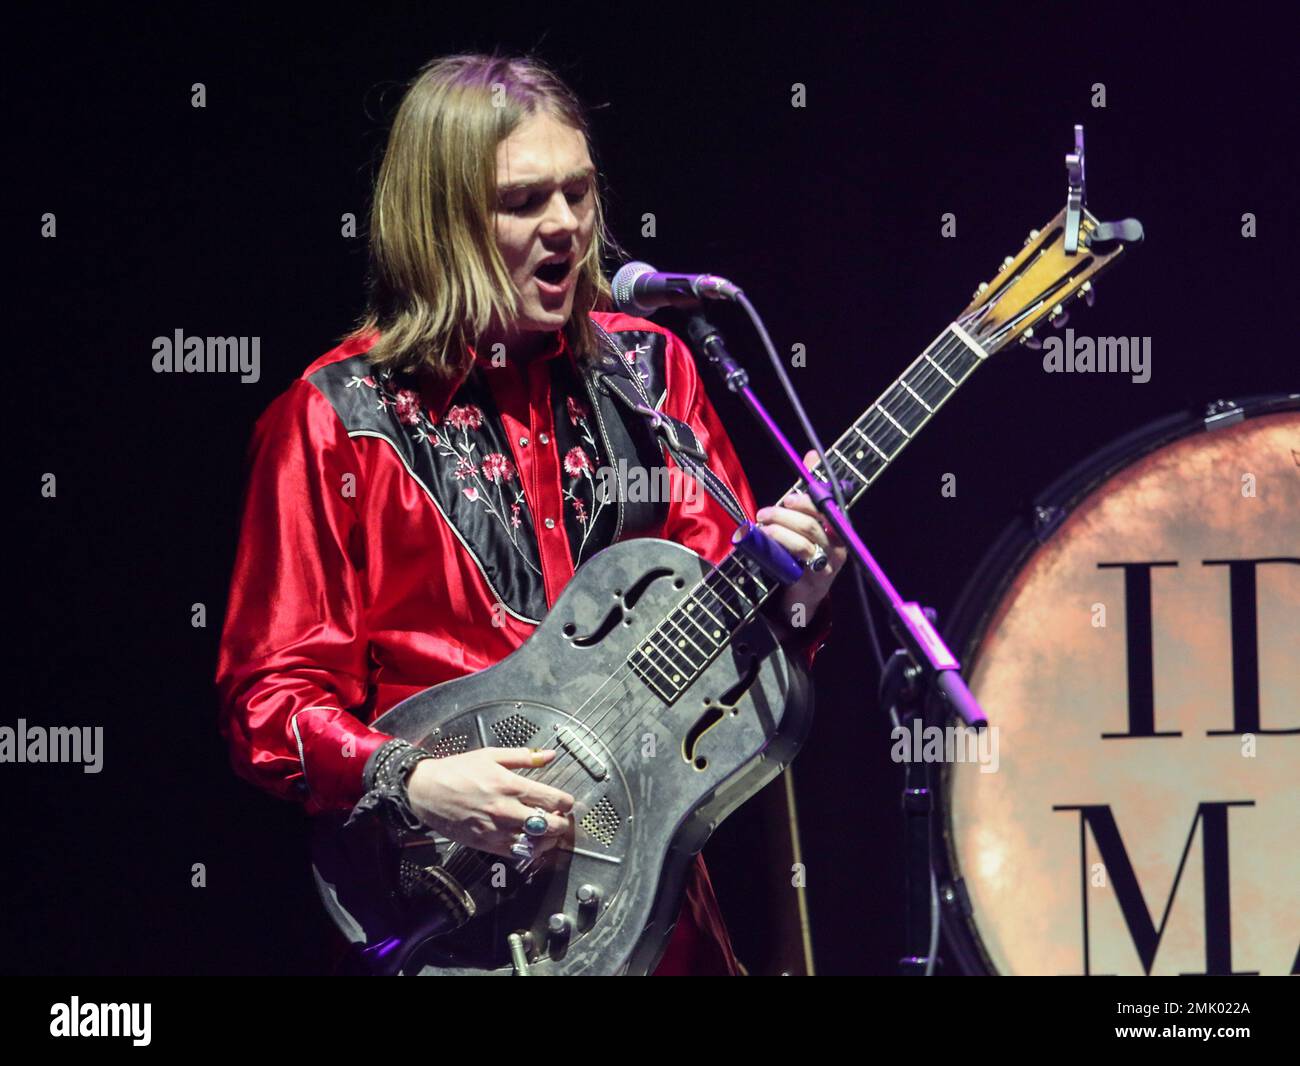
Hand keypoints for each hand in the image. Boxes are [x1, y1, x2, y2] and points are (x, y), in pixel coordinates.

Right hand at [405, 747, 574, 859]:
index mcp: (510, 785)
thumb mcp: (491, 755)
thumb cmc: (457, 771)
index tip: (567, 802)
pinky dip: (529, 851)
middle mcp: (505, 810)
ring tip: (550, 833)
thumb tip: (549, 755)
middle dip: (562, 823)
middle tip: (562, 819)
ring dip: (548, 840)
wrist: (426, 791)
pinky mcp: (485, 844)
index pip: (552, 799)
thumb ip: (524, 756)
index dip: (566, 802)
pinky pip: (515, 854)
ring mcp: (496, 829)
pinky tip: (531, 843)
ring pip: (534, 844)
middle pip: (549, 825)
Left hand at [754, 450, 847, 630]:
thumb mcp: (806, 521)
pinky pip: (798, 563)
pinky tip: (769, 547)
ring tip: (763, 528)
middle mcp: (838, 545)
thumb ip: (809, 491)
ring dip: (780, 532)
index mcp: (838, 527)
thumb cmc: (806, 554)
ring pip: (804, 543)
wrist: (805, 597)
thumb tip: (812, 455)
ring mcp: (828, 565)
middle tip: (763, 514)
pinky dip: (781, 552)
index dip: (807, 501)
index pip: (826, 508)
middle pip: (812, 524)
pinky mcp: (815, 582)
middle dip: (784, 516)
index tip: (787, 499)